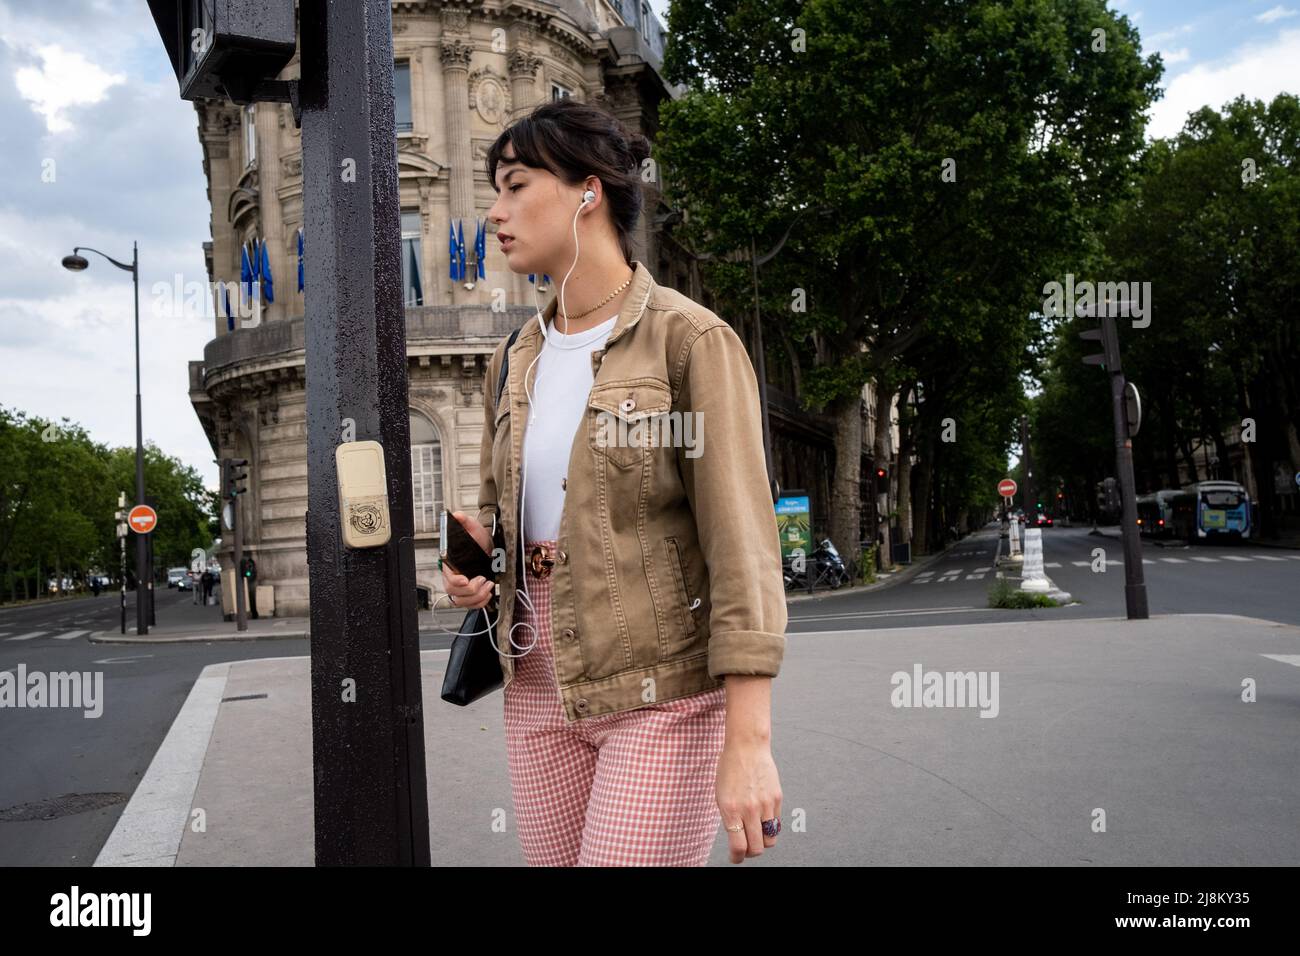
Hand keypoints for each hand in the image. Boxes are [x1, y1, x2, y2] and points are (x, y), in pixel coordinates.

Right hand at [440, 511, 494, 609]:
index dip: (456, 581)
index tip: (467, 579)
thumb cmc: (478, 539)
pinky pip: (470, 605)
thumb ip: (465, 521)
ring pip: (461, 601)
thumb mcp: (473, 527)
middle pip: (454, 592)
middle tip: (483, 579)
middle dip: (471, 589)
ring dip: (477, 597)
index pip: (448, 578)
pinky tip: (487, 593)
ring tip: (488, 585)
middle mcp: (452, 577)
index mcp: (450, 564)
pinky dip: (480, 603)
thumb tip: (458, 515)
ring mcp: (460, 587)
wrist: (486, 547)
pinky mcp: (468, 594)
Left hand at [715, 737, 781, 862]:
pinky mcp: (777, 798)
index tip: (735, 858)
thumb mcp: (721, 796)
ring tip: (756, 835)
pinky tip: (762, 818)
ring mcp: (765, 804)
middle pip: (757, 848)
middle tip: (745, 849)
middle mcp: (749, 809)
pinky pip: (776, 823)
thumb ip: (730, 818)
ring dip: (762, 842)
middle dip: (750, 853)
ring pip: (770, 839)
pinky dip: (769, 826)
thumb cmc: (729, 770)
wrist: (746, 747)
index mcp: (730, 809)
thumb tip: (738, 839)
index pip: (738, 846)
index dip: (737, 858)